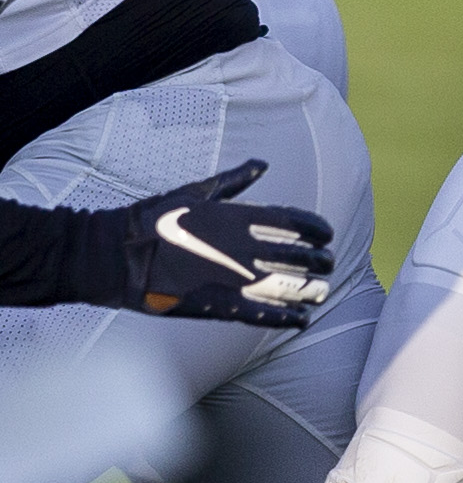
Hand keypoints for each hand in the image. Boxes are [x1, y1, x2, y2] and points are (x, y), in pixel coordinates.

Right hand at [115, 160, 334, 327]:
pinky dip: (287, 318)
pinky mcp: (219, 305)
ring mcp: (232, 278)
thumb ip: (234, 181)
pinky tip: (303, 319)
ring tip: (322, 291)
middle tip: (328, 264)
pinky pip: (264, 314)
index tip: (327, 236)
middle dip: (321, 261)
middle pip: (299, 256)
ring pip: (289, 287)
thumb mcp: (195, 191)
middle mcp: (243, 248)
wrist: (114, 255)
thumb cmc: (153, 219)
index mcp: (238, 218)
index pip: (296, 222)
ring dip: (311, 290)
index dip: (318, 230)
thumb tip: (261, 163)